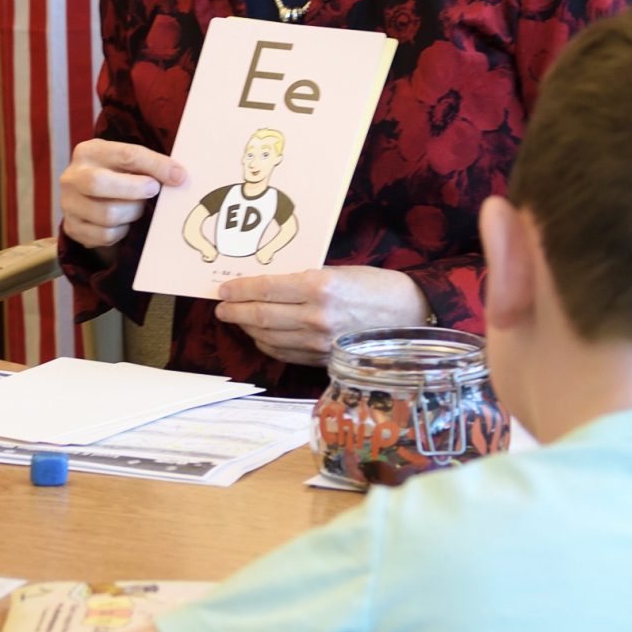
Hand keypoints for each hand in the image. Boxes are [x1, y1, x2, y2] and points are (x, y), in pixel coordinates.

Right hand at [61, 140, 186, 252]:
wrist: (87, 198)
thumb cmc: (115, 176)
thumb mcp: (127, 163)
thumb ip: (148, 165)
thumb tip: (178, 176)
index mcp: (88, 151)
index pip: (124, 155)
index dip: (155, 166)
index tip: (178, 176)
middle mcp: (72, 176)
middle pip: (99, 183)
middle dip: (134, 190)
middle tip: (154, 191)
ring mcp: (68, 204)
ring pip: (107, 214)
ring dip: (131, 213)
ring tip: (137, 208)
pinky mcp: (72, 227)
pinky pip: (105, 235)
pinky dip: (122, 231)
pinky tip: (124, 223)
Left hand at [214, 266, 430, 367]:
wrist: (410, 315)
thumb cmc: (376, 286)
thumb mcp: (338, 272)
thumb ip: (303, 280)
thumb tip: (267, 285)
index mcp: (319, 288)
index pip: (266, 289)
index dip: (239, 290)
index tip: (223, 289)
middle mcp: (317, 318)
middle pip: (262, 316)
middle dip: (236, 311)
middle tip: (221, 307)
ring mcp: (320, 343)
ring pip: (270, 337)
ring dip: (248, 329)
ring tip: (237, 319)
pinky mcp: (325, 359)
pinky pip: (286, 353)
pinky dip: (268, 344)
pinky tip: (260, 335)